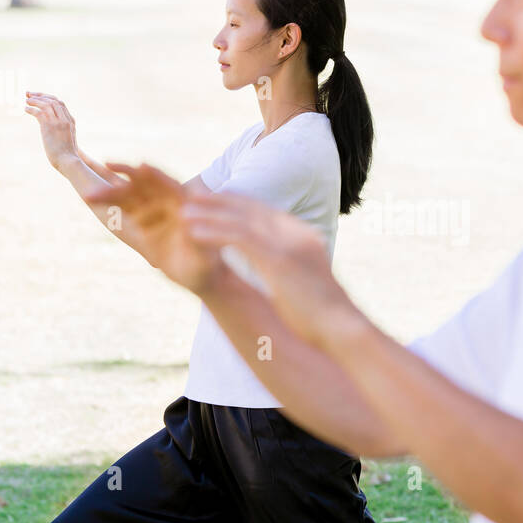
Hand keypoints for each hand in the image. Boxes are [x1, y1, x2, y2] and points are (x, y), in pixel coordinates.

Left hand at [24, 91, 78, 171]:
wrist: (68, 161)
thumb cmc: (67, 156)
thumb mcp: (67, 141)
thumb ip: (62, 134)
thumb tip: (54, 137)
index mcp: (71, 121)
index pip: (60, 103)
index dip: (48, 98)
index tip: (39, 97)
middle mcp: (65, 119)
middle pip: (53, 100)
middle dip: (40, 95)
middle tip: (29, 94)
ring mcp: (58, 122)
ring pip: (46, 104)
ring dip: (35, 100)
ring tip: (26, 100)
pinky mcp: (49, 126)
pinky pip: (39, 112)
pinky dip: (31, 109)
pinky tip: (25, 109)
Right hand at [84, 162, 224, 293]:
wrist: (200, 275)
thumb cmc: (206, 267)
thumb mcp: (204, 258)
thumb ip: (197, 242)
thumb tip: (187, 224)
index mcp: (187, 208)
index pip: (171, 187)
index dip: (157, 176)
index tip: (142, 166)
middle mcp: (169, 205)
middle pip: (146, 186)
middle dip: (128, 175)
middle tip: (107, 165)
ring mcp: (154, 213)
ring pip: (130, 197)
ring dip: (110, 193)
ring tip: (89, 194)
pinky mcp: (141, 224)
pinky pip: (123, 210)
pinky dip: (109, 204)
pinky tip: (90, 198)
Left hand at [180, 191, 365, 349]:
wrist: (340, 327)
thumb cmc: (323, 316)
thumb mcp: (306, 283)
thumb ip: (292, 269)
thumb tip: (280, 272)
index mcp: (303, 236)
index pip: (265, 211)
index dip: (236, 203)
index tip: (214, 200)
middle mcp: (296, 233)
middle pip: (251, 209)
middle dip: (219, 201)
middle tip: (192, 195)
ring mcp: (288, 244)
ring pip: (240, 220)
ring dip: (209, 214)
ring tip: (182, 211)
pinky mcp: (278, 259)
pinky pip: (238, 238)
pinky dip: (213, 232)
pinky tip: (192, 232)